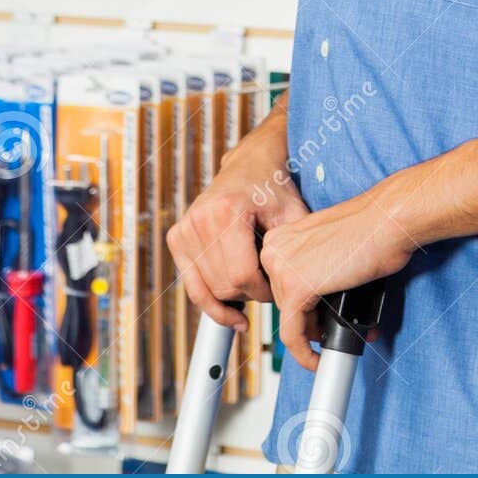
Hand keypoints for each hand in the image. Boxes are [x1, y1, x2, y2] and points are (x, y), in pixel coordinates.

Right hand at [168, 118, 308, 328]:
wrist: (250, 165)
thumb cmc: (275, 188)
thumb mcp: (293, 213)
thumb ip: (296, 248)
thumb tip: (301, 288)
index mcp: (228, 212)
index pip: (242, 275)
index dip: (264, 292)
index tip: (278, 290)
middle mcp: (200, 219)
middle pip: (224, 285)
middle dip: (250, 295)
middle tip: (268, 287)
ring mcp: (184, 228)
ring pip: (208, 289)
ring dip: (232, 298)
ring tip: (253, 293)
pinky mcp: (176, 237)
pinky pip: (191, 285)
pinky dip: (210, 302)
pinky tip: (230, 312)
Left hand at [261, 189, 417, 372]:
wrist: (389, 220)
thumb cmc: (373, 228)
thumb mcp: (331, 246)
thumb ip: (314, 266)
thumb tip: (313, 301)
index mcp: (282, 234)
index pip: (281, 282)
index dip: (302, 304)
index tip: (316, 318)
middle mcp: (275, 248)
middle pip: (284, 301)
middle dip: (310, 319)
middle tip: (334, 327)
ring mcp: (282, 268)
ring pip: (289, 319)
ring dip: (315, 334)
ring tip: (340, 334)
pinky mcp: (296, 289)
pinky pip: (292, 335)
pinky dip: (305, 354)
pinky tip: (318, 360)